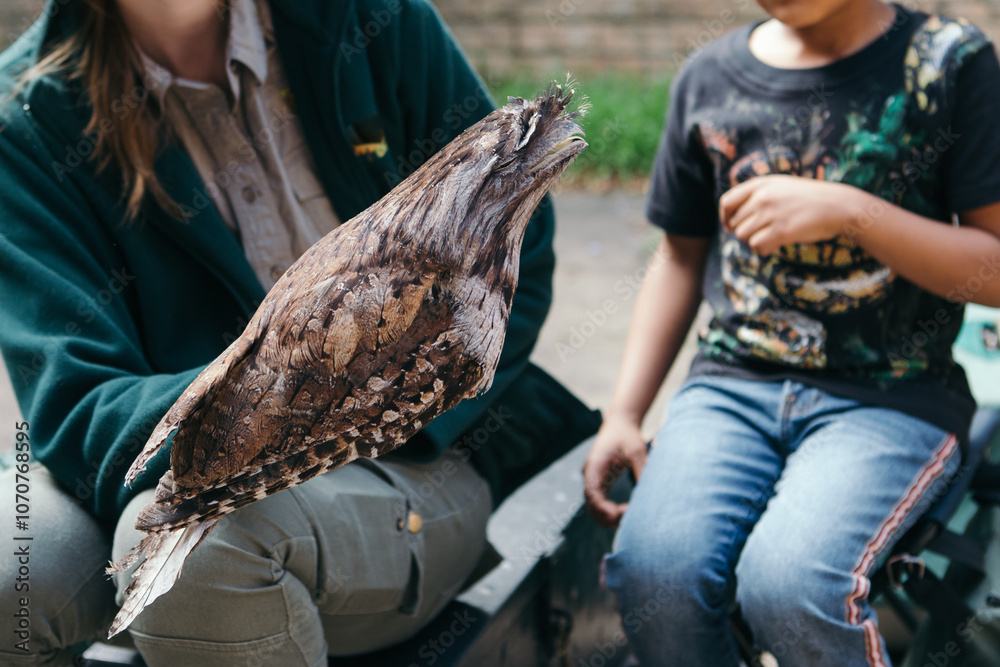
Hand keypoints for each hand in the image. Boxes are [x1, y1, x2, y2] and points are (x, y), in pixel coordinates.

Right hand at [583, 415, 647, 528]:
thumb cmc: (628, 433)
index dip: (604, 509)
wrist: (621, 421)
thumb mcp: (636, 450)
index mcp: (595, 466)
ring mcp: (594, 479)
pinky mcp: (601, 480)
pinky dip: (610, 511)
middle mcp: (591, 475)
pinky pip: (601, 502)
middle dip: (607, 518)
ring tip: (629, 519)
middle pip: (591, 506)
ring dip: (608, 517)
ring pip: (594, 507)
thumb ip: (641, 469)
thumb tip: (650, 493)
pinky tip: (627, 512)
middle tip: (629, 520)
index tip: (622, 513)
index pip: (592, 495)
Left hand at [719, 175, 861, 254]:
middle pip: (735, 223)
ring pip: (743, 236)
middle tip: (762, 233)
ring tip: (770, 238)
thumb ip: (757, 195)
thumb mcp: (780, 186)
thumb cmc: (809, 198)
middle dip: (745, 231)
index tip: (729, 226)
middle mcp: (762, 197)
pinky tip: (774, 246)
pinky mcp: (781, 230)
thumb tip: (733, 218)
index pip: (727, 202)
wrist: (838, 206)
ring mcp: (771, 213)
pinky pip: (757, 246)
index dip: (724, 217)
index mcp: (760, 184)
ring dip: (754, 241)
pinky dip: (762, 249)